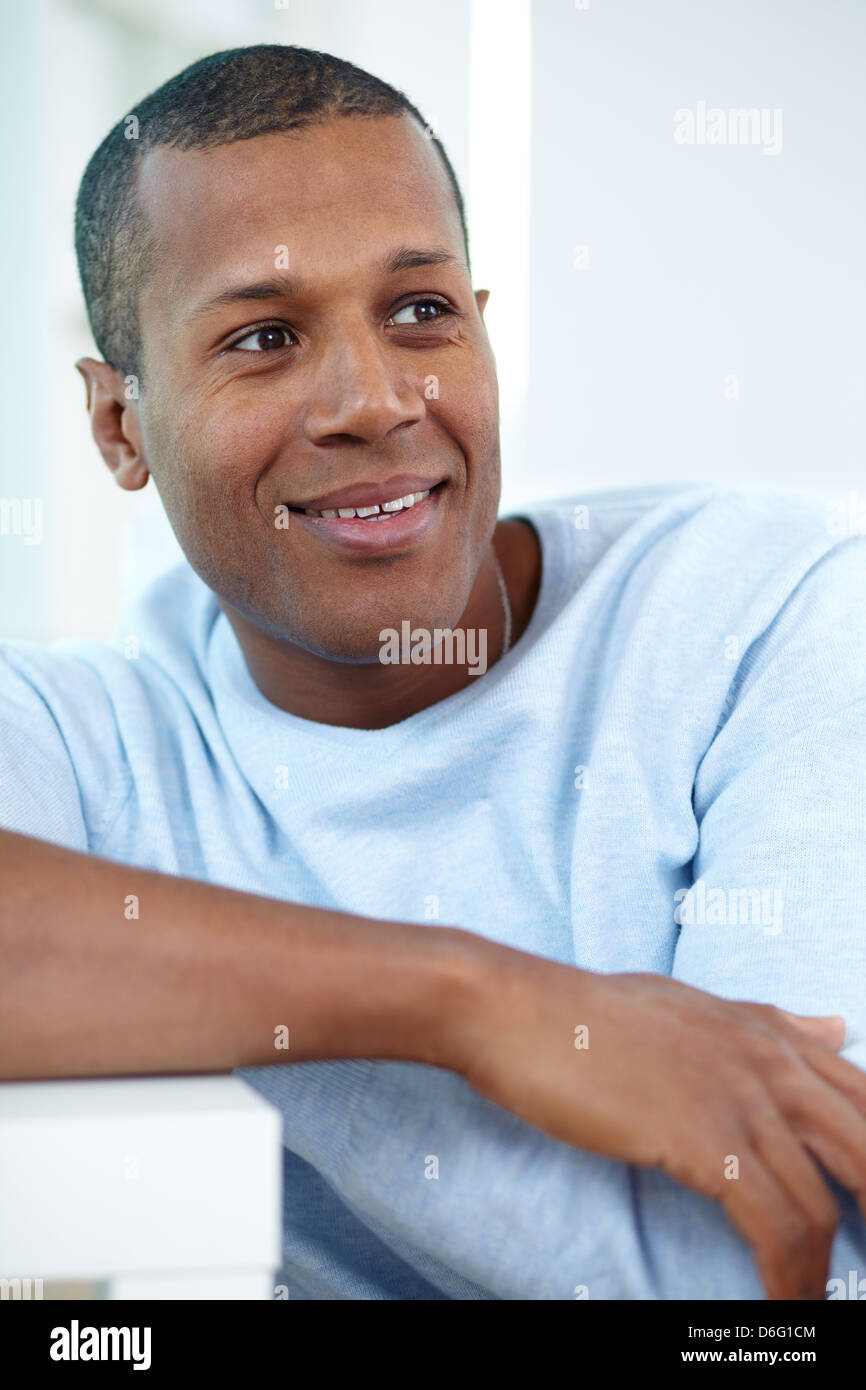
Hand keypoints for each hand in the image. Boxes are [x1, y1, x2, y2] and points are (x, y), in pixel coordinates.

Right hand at [452, 943, 865, 1298]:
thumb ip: (768, 1021)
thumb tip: (837, 1026)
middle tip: (860, 1271)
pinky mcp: (702, 1139)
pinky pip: (775, 1228)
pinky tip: (781, 1304)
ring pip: (822, 1205)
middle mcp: (769, 1060)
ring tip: (810, 1306)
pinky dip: (789, 1279)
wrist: (511, 1010)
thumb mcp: (689, 1004)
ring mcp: (738, 1098)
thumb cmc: (586, 1012)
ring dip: (822, 1271)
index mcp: (769, 1031)